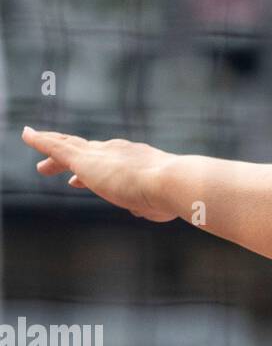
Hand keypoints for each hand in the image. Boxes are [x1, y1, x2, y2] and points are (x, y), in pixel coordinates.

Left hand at [21, 127, 178, 221]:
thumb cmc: (170, 196)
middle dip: (71, 156)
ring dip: (52, 148)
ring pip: (70, 146)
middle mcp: (119, 151)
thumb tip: (140, 210)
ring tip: (35, 147)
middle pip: (88, 151)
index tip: (77, 180)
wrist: (170, 182)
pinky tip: (27, 135)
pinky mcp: (83, 159)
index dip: (93, 171)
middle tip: (51, 165)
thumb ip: (145, 205)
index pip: (110, 162)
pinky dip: (41, 141)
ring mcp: (101, 154)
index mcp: (138, 161)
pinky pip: (57, 148)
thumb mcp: (157, 204)